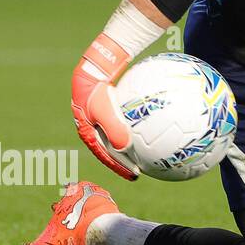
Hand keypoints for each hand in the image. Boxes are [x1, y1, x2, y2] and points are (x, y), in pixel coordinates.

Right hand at [71, 34, 139, 180]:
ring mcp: (103, 119)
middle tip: (142, 170)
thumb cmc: (97, 91)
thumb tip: (126, 148)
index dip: (120, 167)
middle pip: (113, 150)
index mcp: (90, 134)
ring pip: (120, 137)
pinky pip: (127, 123)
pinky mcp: (111, 109)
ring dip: (132, 147)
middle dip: (127, 161)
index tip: (135, 175)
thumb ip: (114, 128)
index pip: (106, 156)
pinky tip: (154, 128)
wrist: (94, 69)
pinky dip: (138, 129)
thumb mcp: (104, 110)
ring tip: (148, 154)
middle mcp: (96, 128)